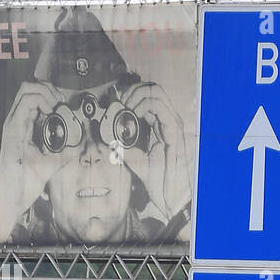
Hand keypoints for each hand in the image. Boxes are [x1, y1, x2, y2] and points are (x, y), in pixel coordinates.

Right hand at [0, 82, 67, 242]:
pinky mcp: (12, 128)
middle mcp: (16, 121)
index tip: (64, 105)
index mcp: (23, 126)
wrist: (13, 196)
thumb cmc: (26, 182)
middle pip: (29, 86)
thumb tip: (80, 146)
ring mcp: (13, 123)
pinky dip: (41, 99)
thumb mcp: (52, 163)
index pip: (34, 96)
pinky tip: (51, 111)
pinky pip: (26, 101)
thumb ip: (64, 153)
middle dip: (49, 87)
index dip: (51, 93)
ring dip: (46, 91)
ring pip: (26, 88)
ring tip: (56, 105)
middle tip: (61, 102)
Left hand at [118, 82, 190, 226]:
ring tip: (125, 106)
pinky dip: (142, 104)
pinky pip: (158, 105)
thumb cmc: (152, 176)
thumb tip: (105, 137)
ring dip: (136, 95)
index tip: (116, 103)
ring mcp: (172, 121)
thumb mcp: (131, 157)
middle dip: (133, 90)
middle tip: (119, 102)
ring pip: (156, 91)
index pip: (147, 96)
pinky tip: (132, 113)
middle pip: (152, 88)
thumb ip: (121, 145)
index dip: (130, 94)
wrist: (165, 191)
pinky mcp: (173, 127)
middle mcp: (167, 119)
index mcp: (159, 123)